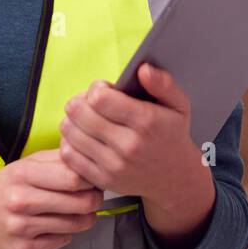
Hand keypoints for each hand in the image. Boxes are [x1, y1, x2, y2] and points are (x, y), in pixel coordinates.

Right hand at [0, 149, 101, 248]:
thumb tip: (90, 160)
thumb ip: (57, 159)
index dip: (92, 179)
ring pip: (74, 224)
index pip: (75, 177)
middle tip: (94, 198)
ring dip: (85, 219)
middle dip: (94, 200)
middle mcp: (22, 201)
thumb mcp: (25, 165)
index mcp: (24, 174)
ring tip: (81, 213)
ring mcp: (21, 228)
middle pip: (81, 202)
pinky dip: (66, 234)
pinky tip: (57, 226)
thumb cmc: (2, 187)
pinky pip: (61, 241)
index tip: (93, 180)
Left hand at [58, 64, 202, 200]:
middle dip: (80, 101)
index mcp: (146, 122)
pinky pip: (69, 155)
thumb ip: (163, 83)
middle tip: (90, 102)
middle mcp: (128, 145)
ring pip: (70, 132)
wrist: (174, 178)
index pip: (100, 98)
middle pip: (80, 113)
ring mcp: (113, 165)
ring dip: (73, 120)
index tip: (104, 90)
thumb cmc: (172, 136)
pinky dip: (69, 141)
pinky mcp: (102, 180)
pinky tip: (82, 136)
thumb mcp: (179, 105)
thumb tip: (143, 69)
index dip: (96, 88)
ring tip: (86, 118)